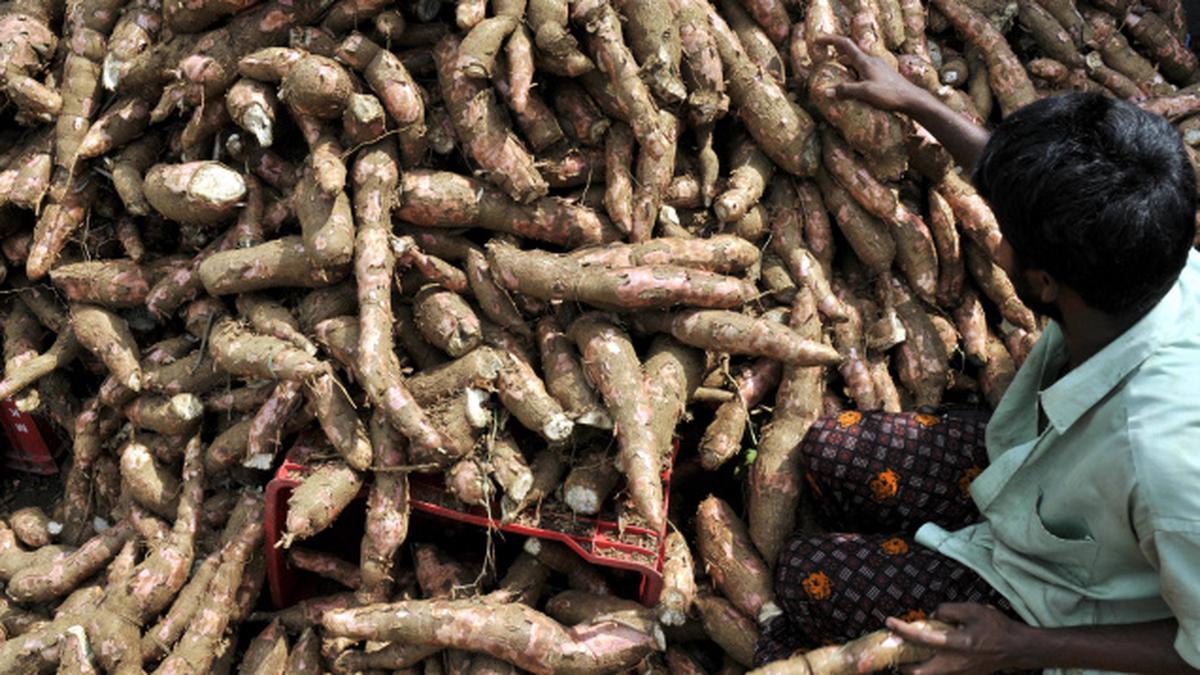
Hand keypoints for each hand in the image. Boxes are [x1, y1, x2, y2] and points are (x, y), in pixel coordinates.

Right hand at [814, 35, 926, 112]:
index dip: (830, 40)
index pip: (845, 44)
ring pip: (858, 63)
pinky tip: (856, 86)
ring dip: (846, 67)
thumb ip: (846, 90)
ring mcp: (879, 67)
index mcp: (865, 61)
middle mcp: (872, 60)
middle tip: (826, 63)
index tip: (818, 40)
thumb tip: (826, 92)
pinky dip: (855, 74)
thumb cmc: (889, 94)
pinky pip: (865, 70)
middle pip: (850, 54)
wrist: (911, 98)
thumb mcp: (865, 92)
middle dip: (837, 57)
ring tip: (838, 77)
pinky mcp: (884, 74)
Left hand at [886, 603, 1030, 674]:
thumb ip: (948, 611)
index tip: (889, 621)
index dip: (902, 630)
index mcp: (957, 644)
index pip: (922, 638)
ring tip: (908, 656)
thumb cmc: (995, 627)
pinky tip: (928, 657)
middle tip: (896, 652)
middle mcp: (955, 664)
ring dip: (916, 668)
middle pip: (920, 673)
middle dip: (903, 665)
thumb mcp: (972, 610)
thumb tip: (931, 617)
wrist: (1016, 648)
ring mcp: (959, 674)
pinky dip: (930, 669)